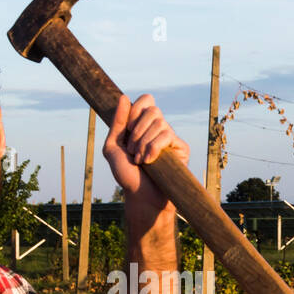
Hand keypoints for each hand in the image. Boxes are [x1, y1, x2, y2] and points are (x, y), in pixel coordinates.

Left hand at [103, 93, 186, 220]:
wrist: (141, 196)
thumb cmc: (126, 175)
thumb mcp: (113, 147)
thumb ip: (117, 123)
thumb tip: (124, 97)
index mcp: (142, 124)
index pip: (146, 100)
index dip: (135, 111)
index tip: (128, 131)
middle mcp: (158, 128)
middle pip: (153, 109)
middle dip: (137, 130)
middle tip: (132, 150)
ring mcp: (170, 138)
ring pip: (160, 123)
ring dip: (144, 143)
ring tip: (140, 160)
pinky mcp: (181, 148)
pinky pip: (168, 136)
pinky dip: (154, 148)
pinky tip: (150, 161)